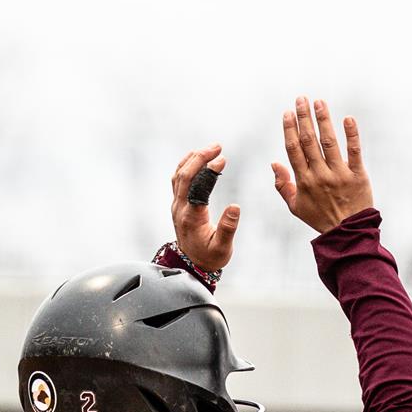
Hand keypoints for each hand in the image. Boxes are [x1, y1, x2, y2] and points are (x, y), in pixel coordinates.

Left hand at [170, 143, 240, 273]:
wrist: (192, 265)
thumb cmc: (210, 257)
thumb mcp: (222, 249)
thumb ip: (228, 228)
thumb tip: (236, 206)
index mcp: (191, 218)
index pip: (197, 189)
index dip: (208, 172)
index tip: (222, 159)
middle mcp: (180, 209)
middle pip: (184, 176)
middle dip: (199, 158)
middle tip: (218, 146)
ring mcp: (176, 205)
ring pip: (178, 175)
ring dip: (193, 159)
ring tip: (211, 148)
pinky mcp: (177, 204)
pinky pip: (178, 179)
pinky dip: (186, 165)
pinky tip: (197, 157)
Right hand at [273, 97, 372, 233]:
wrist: (347, 232)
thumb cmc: (320, 218)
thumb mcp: (295, 207)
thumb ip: (283, 185)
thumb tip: (273, 163)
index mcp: (304, 181)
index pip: (294, 149)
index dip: (290, 129)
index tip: (287, 112)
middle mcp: (320, 175)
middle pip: (309, 141)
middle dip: (304, 118)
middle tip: (301, 99)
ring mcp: (339, 174)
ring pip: (329, 142)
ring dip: (323, 120)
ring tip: (319, 102)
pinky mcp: (358, 175)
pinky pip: (354, 152)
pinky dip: (352, 134)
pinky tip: (348, 118)